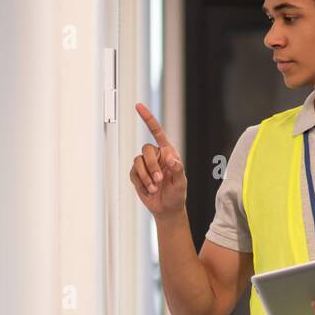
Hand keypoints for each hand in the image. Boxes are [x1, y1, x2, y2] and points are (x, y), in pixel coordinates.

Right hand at [130, 103, 187, 217]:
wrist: (167, 209)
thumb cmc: (177, 194)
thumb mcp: (181, 183)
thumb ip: (177, 169)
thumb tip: (170, 158)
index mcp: (168, 152)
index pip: (157, 132)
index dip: (148, 118)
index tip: (138, 106)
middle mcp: (156, 156)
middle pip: (146, 149)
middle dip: (151, 165)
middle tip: (159, 180)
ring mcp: (145, 165)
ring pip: (138, 161)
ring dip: (146, 176)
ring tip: (155, 188)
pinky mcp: (137, 175)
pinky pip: (134, 173)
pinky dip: (141, 183)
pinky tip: (149, 190)